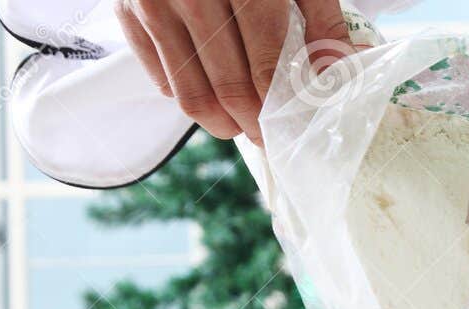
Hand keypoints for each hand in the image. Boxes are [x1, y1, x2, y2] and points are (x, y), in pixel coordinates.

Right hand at [113, 0, 352, 143]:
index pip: (264, 66)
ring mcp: (155, 5)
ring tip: (238, 125)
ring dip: (219, 122)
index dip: (279, 106)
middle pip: (229, 87)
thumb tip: (340, 70)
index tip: (291, 126)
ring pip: (190, 95)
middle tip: (265, 135)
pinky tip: (207, 93)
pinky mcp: (129, 13)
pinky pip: (161, 78)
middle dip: (252, 123)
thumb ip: (320, 16)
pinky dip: (186, 95)